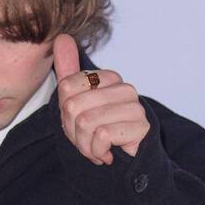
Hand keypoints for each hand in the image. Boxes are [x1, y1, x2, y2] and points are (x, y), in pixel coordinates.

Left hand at [53, 34, 148, 165]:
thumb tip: (62, 37)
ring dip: (85, 146)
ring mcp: (135, 107)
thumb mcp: (77, 105)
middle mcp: (125, 88)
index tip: (77, 125)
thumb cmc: (100, 134)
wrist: (125, 167)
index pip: (66, 88)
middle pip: (73, 107)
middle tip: (87, 141)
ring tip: (97, 149)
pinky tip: (108, 155)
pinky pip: (103, 135)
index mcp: (108, 79)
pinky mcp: (141, 127)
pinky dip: (98, 151)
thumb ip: (69, 71)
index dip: (64, 114)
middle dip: (73, 132)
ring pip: (86, 122)